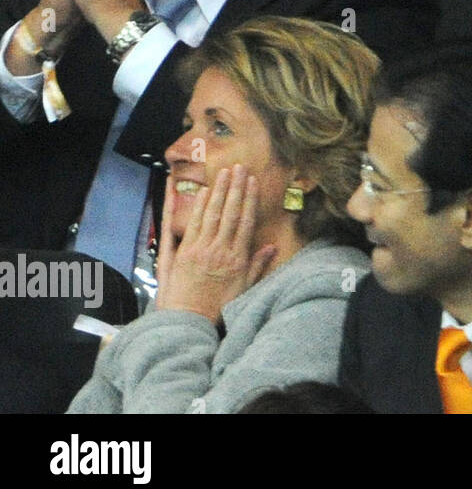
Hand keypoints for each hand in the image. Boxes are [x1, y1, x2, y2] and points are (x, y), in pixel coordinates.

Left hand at [154, 167, 276, 323]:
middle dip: (234, 188)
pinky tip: (200, 192)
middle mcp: (220, 249)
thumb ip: (257, 266)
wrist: (187, 321)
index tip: (252, 182)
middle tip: (238, 167)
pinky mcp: (182, 252)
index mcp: (237, 258)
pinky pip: (190, 224)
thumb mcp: (244, 290)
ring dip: (218, 191)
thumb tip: (272, 247)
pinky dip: (196, 207)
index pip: (245, 221)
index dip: (249, 199)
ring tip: (223, 173)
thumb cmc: (217, 308)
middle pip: (229, 212)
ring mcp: (200, 249)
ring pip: (211, 214)